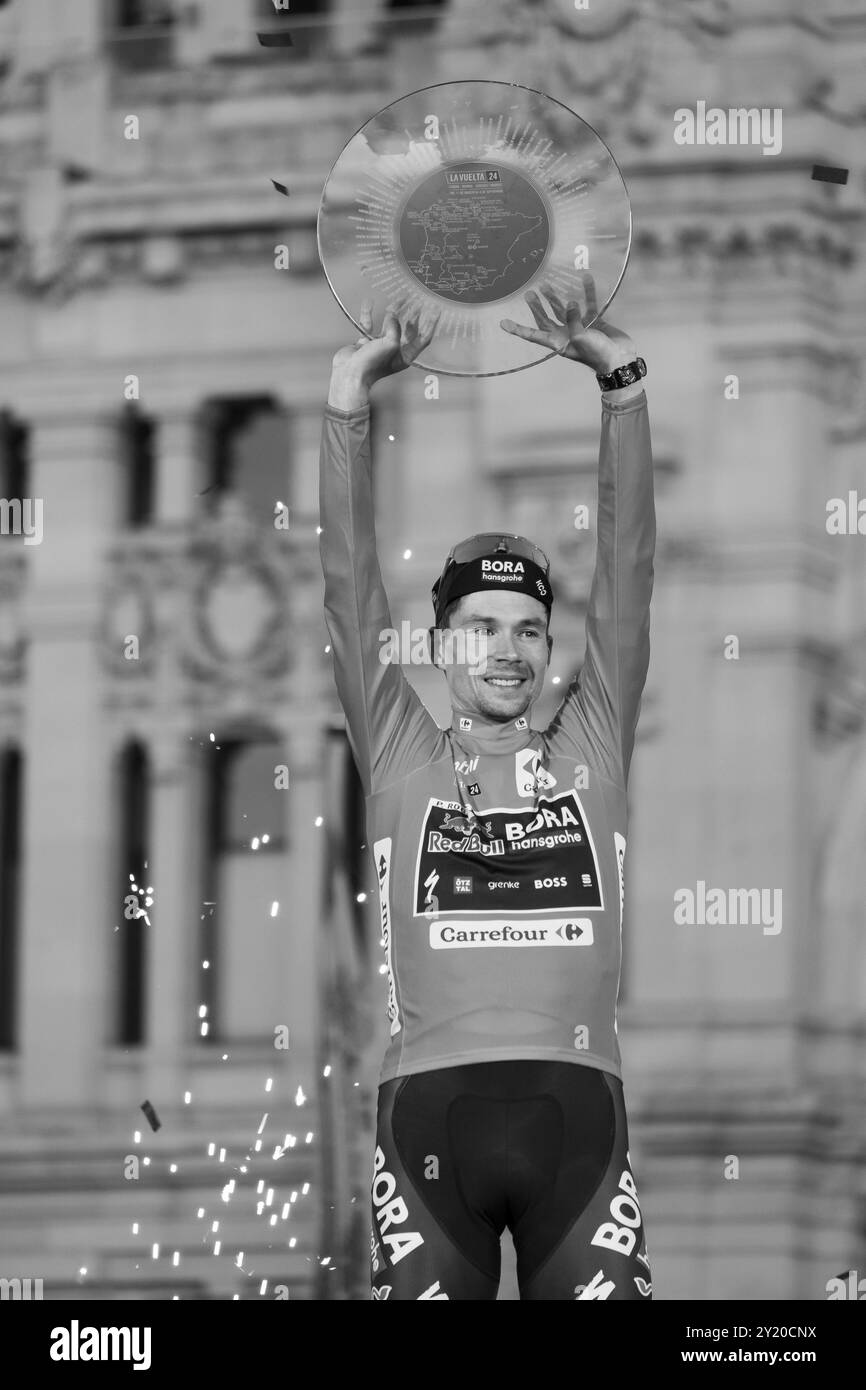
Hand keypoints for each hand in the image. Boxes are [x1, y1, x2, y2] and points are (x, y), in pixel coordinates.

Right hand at [329, 302, 439, 408]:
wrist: (349, 373)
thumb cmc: (372, 364)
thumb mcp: (390, 343)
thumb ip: (394, 326)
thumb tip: (393, 314)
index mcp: (406, 355)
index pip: (423, 338)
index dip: (430, 324)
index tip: (435, 310)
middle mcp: (395, 351)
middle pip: (408, 330)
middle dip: (413, 316)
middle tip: (417, 302)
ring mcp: (380, 346)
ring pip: (389, 325)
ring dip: (393, 312)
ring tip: (398, 299)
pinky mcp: (366, 342)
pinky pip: (369, 325)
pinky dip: (368, 315)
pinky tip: (368, 304)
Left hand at [500, 271, 636, 374]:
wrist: (620, 360)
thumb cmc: (597, 354)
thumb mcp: (580, 337)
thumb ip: (572, 319)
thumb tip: (569, 301)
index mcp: (557, 342)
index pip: (533, 335)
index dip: (518, 329)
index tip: (503, 323)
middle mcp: (566, 334)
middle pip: (547, 319)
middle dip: (537, 307)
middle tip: (529, 293)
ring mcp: (580, 327)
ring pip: (564, 310)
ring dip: (556, 298)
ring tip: (546, 284)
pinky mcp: (595, 321)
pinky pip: (589, 303)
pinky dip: (588, 292)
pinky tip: (586, 278)